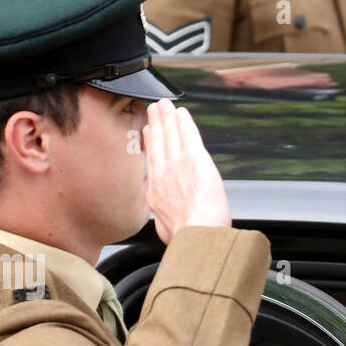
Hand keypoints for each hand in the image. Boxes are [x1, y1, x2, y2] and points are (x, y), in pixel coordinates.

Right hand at [142, 99, 230, 243]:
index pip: (152, 162)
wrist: (196, 237)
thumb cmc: (186, 240)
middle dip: (156, 124)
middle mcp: (163, 175)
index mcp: (156, 193)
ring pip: (171, 135)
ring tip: (165, 105)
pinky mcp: (195, 160)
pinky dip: (184, 122)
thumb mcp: (166, 231)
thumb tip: (167, 226)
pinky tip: (182, 113)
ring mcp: (177, 165)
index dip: (150, 144)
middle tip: (154, 109)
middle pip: (158, 143)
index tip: (149, 133)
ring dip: (168, 117)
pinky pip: (188, 135)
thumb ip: (165, 222)